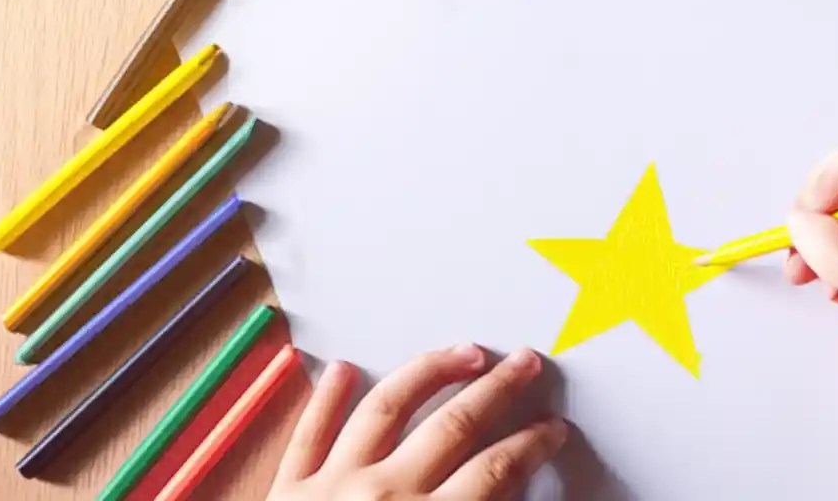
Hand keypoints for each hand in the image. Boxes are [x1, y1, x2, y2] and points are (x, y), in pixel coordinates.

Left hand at [267, 344, 566, 500]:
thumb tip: (506, 491)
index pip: (495, 470)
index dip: (530, 445)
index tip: (551, 430)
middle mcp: (381, 495)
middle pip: (454, 424)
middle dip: (498, 389)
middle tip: (526, 363)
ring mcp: (330, 485)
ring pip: (387, 405)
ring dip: (429, 370)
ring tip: (461, 350)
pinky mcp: (286, 492)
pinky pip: (309, 431)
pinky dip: (326, 396)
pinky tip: (342, 368)